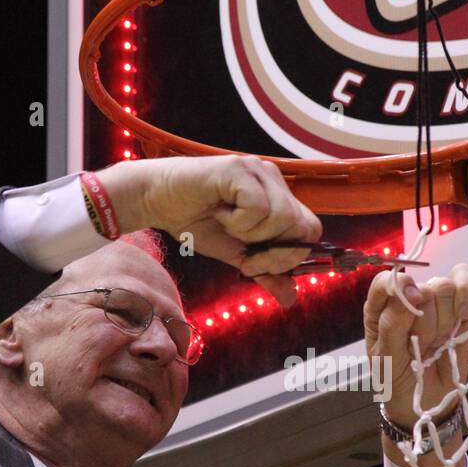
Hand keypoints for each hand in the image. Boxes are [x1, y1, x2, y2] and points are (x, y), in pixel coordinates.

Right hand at [97, 155, 321, 306]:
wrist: (157, 201)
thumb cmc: (197, 222)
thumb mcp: (236, 255)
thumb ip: (264, 272)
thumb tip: (290, 298)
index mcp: (279, 198)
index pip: (310, 231)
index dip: (289, 256)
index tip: (255, 264)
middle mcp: (274, 180)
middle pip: (302, 226)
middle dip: (272, 252)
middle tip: (242, 250)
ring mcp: (259, 171)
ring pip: (282, 217)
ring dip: (250, 234)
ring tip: (226, 223)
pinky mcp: (240, 168)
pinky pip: (258, 207)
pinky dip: (238, 221)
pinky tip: (219, 211)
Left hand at [364, 264, 467, 436]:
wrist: (425, 403)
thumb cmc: (396, 380)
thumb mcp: (387, 357)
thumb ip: (393, 323)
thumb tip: (415, 291)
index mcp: (381, 308)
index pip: (388, 280)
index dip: (402, 286)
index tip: (413, 303)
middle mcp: (408, 299)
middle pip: (424, 286)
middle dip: (426, 320)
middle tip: (422, 345)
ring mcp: (436, 303)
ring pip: (446, 288)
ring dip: (444, 320)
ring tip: (437, 342)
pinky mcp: (461, 309)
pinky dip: (467, 297)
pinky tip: (462, 318)